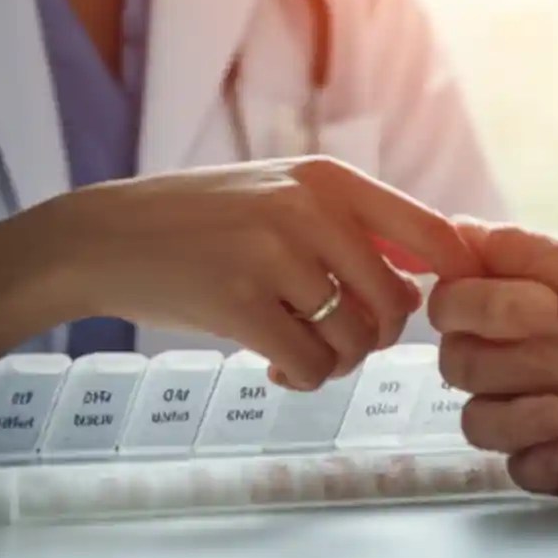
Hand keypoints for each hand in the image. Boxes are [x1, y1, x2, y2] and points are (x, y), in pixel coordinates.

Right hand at [0, 157, 479, 388]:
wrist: (103, 236)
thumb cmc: (203, 221)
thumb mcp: (282, 193)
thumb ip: (353, 224)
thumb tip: (433, 273)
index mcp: (329, 178)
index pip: (434, 233)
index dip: (454, 280)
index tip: (439, 310)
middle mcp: (309, 208)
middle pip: (397, 303)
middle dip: (377, 336)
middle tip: (338, 339)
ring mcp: (273, 253)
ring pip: (356, 341)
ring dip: (337, 362)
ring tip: (300, 349)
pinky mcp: (238, 303)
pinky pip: (311, 366)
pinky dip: (302, 378)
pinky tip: (273, 364)